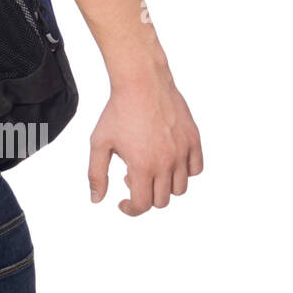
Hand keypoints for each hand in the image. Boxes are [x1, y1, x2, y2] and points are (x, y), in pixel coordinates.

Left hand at [88, 62, 202, 214]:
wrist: (142, 83)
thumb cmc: (118, 111)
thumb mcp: (99, 143)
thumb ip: (97, 174)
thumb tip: (96, 199)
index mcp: (142, 166)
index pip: (142, 205)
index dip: (130, 209)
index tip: (123, 203)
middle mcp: (166, 163)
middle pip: (162, 201)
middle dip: (145, 197)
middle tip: (131, 178)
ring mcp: (183, 152)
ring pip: (180, 189)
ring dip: (164, 187)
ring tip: (149, 168)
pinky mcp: (193, 141)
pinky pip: (196, 169)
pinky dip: (184, 173)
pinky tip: (168, 161)